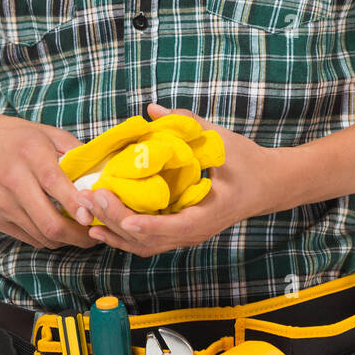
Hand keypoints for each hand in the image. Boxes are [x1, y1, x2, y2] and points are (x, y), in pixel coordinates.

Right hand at [0, 104, 95, 249]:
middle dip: (78, 235)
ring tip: (81, 233)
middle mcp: (14, 180)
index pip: (56, 185)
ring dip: (65, 240)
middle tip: (96, 233)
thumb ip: (74, 150)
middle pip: (49, 222)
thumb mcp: (45, 133)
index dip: (78, 205)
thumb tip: (102, 171)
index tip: (95, 215)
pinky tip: (57, 230)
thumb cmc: (13, 136)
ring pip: (40, 235)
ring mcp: (1, 202)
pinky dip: (46, 238)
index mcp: (30, 154)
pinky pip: (27, 237)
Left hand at [86, 101, 278, 255]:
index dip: (147, 226)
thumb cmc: (247, 162)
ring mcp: (186, 236)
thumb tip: (152, 108)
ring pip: (145, 246)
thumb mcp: (221, 140)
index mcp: (209, 213)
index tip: (124, 218)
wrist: (268, 184)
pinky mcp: (179, 233)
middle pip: (150, 240)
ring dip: (115, 232)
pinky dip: (123, 235)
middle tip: (92, 197)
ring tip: (87, 215)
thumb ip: (187, 122)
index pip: (175, 228)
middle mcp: (194, 232)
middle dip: (117, 221)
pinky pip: (147, 242)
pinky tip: (101, 225)